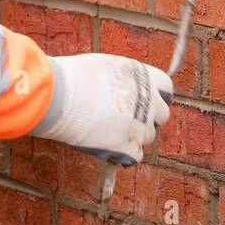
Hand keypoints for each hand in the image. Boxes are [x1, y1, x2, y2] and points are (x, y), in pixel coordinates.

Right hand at [35, 54, 172, 165]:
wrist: (58, 97)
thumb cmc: (73, 78)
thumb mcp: (106, 67)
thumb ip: (123, 80)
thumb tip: (123, 89)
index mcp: (145, 77)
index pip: (167, 88)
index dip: (156, 96)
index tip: (145, 102)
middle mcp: (149, 101)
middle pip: (161, 116)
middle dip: (146, 119)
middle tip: (125, 120)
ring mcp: (140, 126)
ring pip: (146, 137)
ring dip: (132, 137)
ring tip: (107, 132)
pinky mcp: (128, 147)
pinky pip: (134, 156)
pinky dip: (123, 155)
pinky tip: (108, 149)